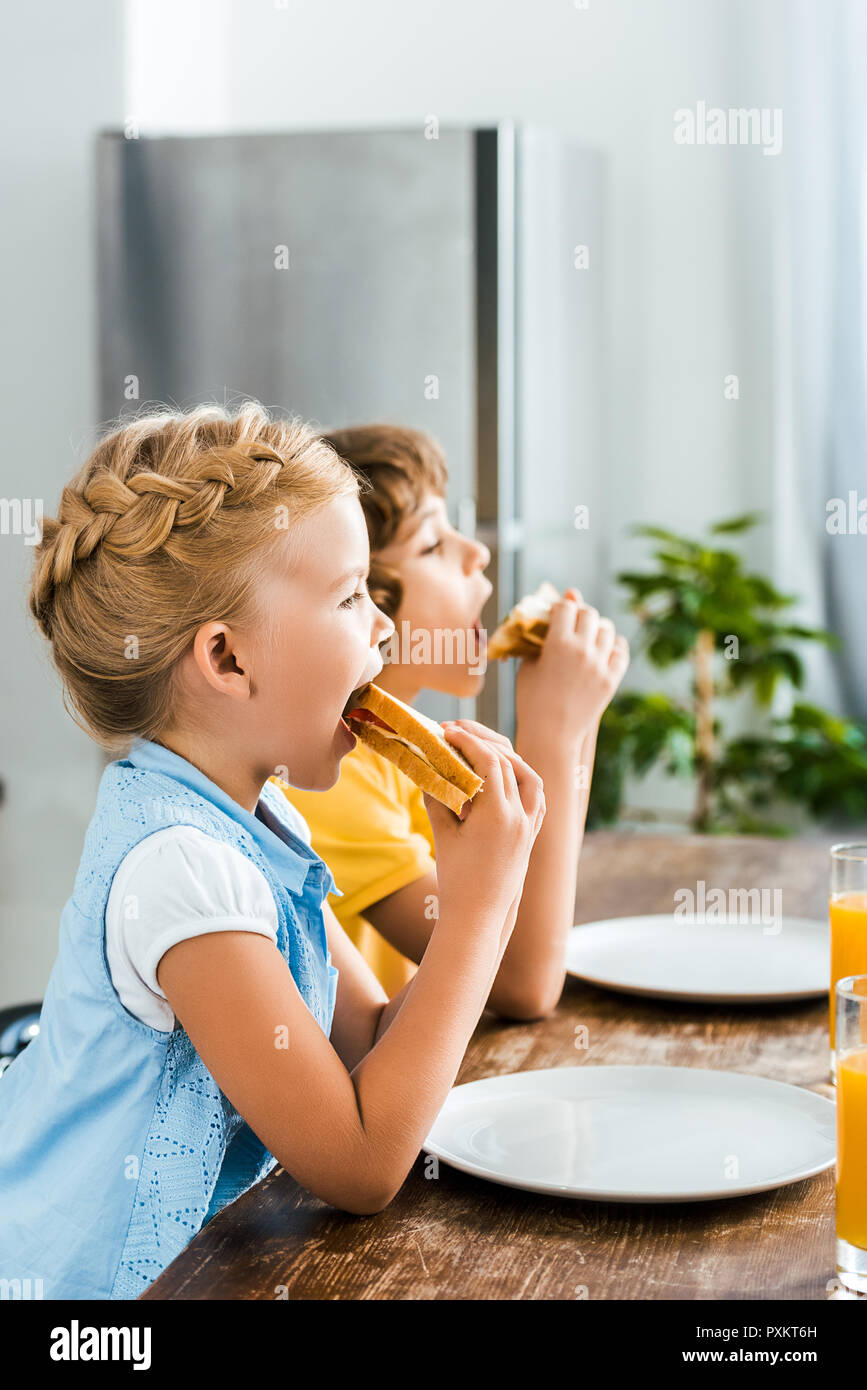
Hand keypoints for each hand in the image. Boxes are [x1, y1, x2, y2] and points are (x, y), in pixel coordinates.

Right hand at [422, 721, 545, 936]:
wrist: (478, 917)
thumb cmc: (457, 880)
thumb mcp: (443, 835)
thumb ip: (438, 798)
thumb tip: (430, 771)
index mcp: (499, 814)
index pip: (489, 762)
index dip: (468, 741)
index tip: (448, 731)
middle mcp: (521, 817)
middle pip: (508, 764)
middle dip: (483, 744)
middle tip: (459, 734)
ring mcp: (530, 827)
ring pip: (530, 778)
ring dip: (508, 759)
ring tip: (484, 750)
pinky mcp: (531, 836)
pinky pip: (537, 799)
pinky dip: (523, 781)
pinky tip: (507, 777)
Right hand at [515, 588, 628, 749]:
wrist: (551, 735)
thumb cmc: (532, 701)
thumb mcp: (528, 666)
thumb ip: (539, 640)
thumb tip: (551, 620)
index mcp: (558, 643)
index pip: (566, 607)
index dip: (560, 606)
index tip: (557, 613)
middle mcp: (582, 649)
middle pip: (589, 613)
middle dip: (580, 613)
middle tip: (574, 622)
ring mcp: (600, 665)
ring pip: (607, 629)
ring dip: (597, 628)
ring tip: (590, 635)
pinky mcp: (612, 680)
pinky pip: (621, 652)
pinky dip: (615, 646)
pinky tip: (607, 648)